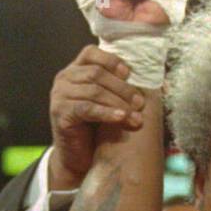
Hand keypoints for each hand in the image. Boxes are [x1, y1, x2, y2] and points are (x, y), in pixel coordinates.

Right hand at [49, 46, 145, 191]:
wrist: (77, 157)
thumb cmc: (94, 127)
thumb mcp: (106, 101)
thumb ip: (117, 87)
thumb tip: (151, 79)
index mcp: (74, 70)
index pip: (90, 53)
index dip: (111, 61)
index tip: (129, 74)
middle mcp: (63, 79)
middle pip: (96, 73)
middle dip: (122, 88)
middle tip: (140, 103)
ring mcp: (59, 96)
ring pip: (94, 91)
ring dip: (119, 103)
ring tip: (136, 116)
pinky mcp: (60, 113)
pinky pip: (87, 108)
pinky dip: (106, 113)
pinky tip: (121, 118)